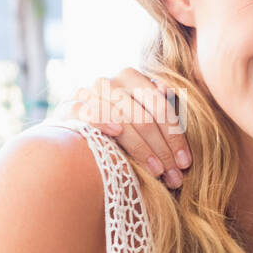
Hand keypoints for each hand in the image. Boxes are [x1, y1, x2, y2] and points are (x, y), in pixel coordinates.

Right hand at [67, 67, 192, 188]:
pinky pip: (86, 112)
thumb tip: (169, 92)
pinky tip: (117, 132)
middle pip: (143, 117)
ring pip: (122, 119)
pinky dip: (102, 119)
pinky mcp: (67, 108)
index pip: (160, 106)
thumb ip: (160, 107)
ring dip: (142, 148)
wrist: (78, 135)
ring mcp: (87, 93)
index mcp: (132, 78)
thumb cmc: (122, 129)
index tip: (186, 162)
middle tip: (175, 175)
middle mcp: (109, 82)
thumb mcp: (143, 116)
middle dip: (163, 149)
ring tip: (157, 171)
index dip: (175, 136)